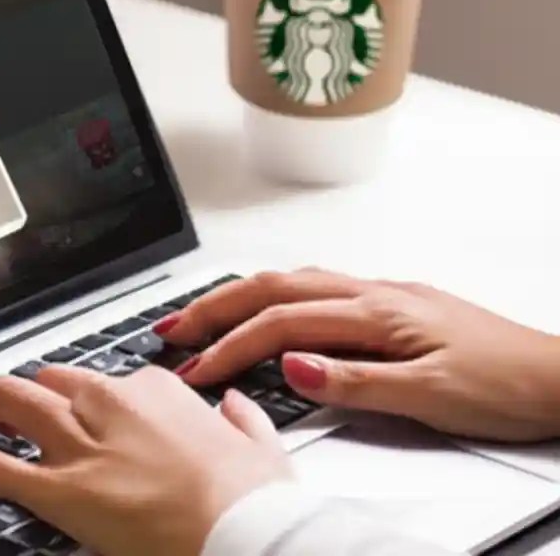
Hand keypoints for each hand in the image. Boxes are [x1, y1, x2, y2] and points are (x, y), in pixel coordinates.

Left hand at [0, 367, 290, 555]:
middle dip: (40, 394)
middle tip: (33, 412)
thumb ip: (242, 420)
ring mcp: (81, 446)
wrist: (241, 538)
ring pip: (17, 403)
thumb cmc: (253, 502)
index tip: (100, 415)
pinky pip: (0, 464)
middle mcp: (111, 405)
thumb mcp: (263, 448)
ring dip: (1, 407)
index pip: (112, 380)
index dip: (99, 400)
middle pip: (53, 381)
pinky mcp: (59, 491)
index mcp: (158, 391)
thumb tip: (233, 405)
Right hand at [159, 269, 559, 442]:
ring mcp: (383, 296)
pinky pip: (317, 291)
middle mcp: (374, 293)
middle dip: (215, 305)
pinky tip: (268, 313)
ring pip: (293, 281)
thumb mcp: (430, 396)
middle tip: (171, 327)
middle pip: (274, 286)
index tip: (195, 370)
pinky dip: (275, 299)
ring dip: (240, 297)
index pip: (282, 323)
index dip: (230, 346)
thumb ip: (355, 380)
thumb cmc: (506, 384)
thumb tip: (292, 366)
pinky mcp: (393, 308)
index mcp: (378, 311)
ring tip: (202, 316)